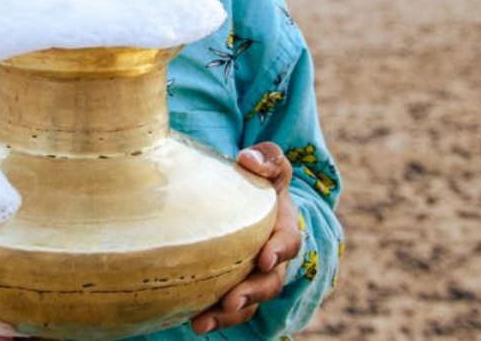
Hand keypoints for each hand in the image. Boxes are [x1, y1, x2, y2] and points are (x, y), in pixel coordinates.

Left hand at [190, 142, 301, 334]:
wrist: (239, 193)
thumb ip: (268, 158)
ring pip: (248, 302)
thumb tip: (248, 159)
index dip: (279, 252)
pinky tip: (192, 320)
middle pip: (269, 283)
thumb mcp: (269, 162)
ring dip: (228, 315)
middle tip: (232, 300)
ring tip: (202, 322)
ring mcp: (252, 276)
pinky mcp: (232, 285)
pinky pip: (227, 308)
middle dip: (252, 293)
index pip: (288, 242)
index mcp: (283, 227)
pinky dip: (213, 316)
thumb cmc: (257, 177)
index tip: (264, 258)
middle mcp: (271, 258)